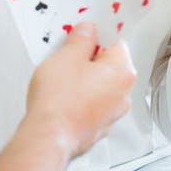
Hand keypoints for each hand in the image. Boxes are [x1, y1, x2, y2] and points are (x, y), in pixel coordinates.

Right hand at [25, 24, 135, 157]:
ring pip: (99, 87)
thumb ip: (80, 40)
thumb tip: (86, 33)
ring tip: (59, 76)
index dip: (98, 35)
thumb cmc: (60, 101)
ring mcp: (111, 114)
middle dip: (89, 58)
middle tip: (67, 53)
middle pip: (109, 66)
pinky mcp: (97, 128)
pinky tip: (61, 96)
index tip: (84, 33)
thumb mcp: (67, 57)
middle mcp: (123, 95)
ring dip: (83, 79)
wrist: (48, 137)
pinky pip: (91, 104)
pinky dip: (80, 98)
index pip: (117, 43)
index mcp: (123, 72)